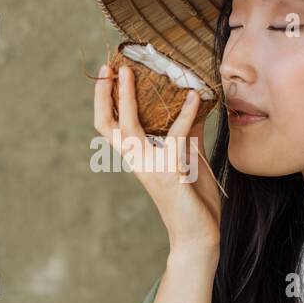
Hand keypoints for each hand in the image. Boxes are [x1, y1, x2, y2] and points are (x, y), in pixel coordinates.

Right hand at [93, 63, 221, 252]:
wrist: (199, 236)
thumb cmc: (193, 200)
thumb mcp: (190, 158)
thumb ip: (188, 131)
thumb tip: (192, 99)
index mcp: (138, 158)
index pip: (110, 126)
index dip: (104, 101)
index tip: (108, 73)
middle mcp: (138, 161)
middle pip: (107, 124)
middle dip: (104, 94)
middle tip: (109, 66)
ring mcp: (151, 167)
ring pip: (128, 127)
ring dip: (127, 97)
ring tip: (131, 72)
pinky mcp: (170, 172)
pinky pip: (175, 136)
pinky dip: (185, 113)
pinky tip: (194, 96)